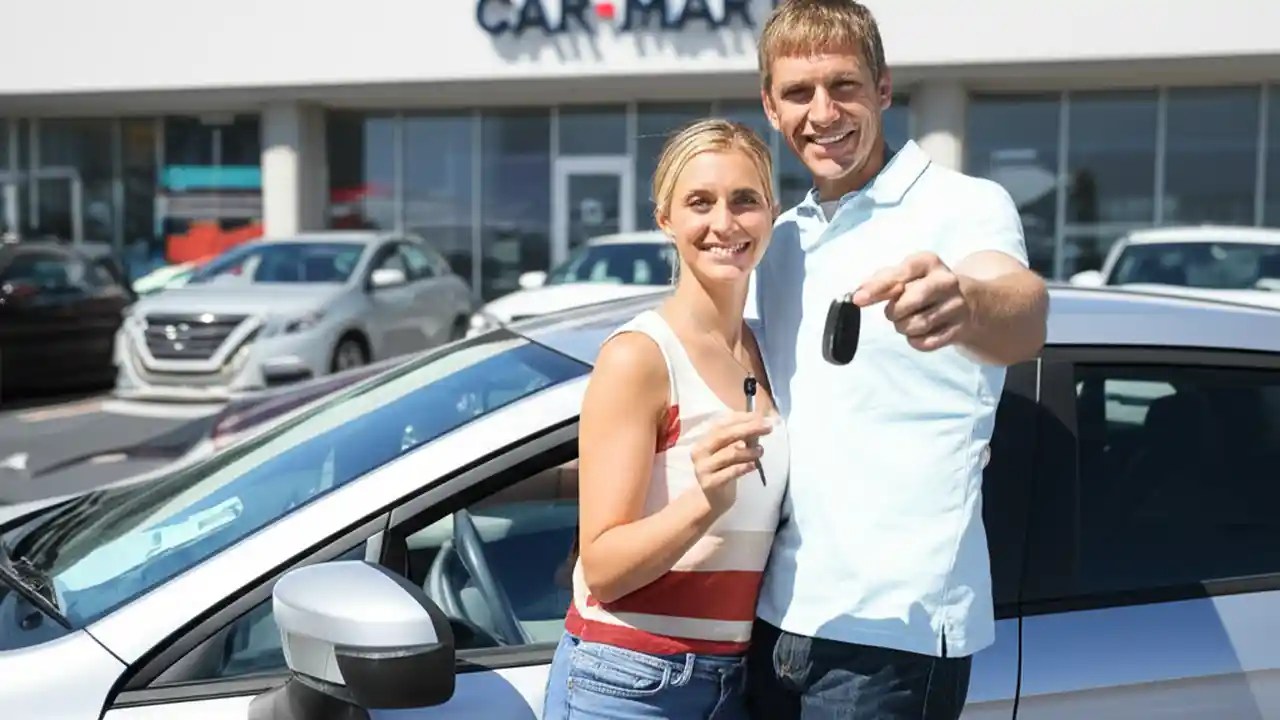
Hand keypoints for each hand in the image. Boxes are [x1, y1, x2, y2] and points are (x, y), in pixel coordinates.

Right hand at [689, 412, 772, 513]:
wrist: (711, 499)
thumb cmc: (724, 470)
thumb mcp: (731, 452)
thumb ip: (742, 439)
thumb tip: (762, 422)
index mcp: (704, 440)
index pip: (722, 424)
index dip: (741, 418)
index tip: (761, 416)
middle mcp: (700, 451)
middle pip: (724, 435)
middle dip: (748, 428)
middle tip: (767, 427)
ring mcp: (703, 468)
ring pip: (728, 454)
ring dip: (748, 450)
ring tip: (762, 450)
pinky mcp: (709, 483)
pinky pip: (729, 472)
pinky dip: (743, 467)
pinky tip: (754, 465)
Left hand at [852, 251, 971, 351]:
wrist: (966, 303)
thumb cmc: (923, 285)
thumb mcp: (905, 274)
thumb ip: (880, 281)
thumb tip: (857, 295)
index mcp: (928, 262)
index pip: (900, 274)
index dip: (878, 288)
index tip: (858, 299)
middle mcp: (946, 281)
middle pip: (907, 303)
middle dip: (894, 311)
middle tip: (895, 311)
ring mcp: (956, 306)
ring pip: (915, 325)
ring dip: (903, 327)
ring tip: (908, 319)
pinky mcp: (959, 329)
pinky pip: (925, 343)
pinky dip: (915, 341)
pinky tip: (921, 331)